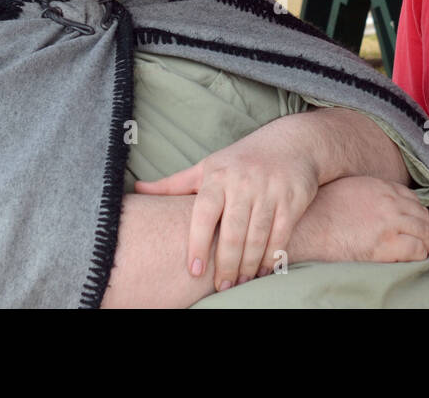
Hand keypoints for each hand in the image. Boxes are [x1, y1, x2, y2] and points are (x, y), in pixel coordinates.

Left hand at [134, 124, 320, 292]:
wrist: (292, 142)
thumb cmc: (241, 160)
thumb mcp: (208, 166)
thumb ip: (174, 184)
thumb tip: (137, 189)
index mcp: (218, 177)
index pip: (203, 214)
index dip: (196, 244)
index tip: (193, 271)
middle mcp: (244, 183)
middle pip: (232, 233)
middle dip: (225, 265)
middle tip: (221, 286)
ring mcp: (270, 191)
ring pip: (257, 237)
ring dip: (248, 265)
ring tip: (240, 282)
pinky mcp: (292, 199)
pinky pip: (280, 235)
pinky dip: (271, 256)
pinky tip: (263, 269)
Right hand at [289, 177, 428, 264]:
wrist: (307, 229)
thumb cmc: (320, 211)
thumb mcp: (346, 189)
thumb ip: (366, 191)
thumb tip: (372, 200)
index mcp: (379, 187)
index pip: (411, 197)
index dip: (416, 211)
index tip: (414, 221)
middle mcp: (389, 203)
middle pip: (421, 214)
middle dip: (425, 227)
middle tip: (423, 238)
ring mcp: (389, 224)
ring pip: (423, 232)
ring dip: (425, 242)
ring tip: (422, 250)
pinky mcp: (385, 246)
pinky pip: (416, 250)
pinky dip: (420, 255)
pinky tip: (415, 259)